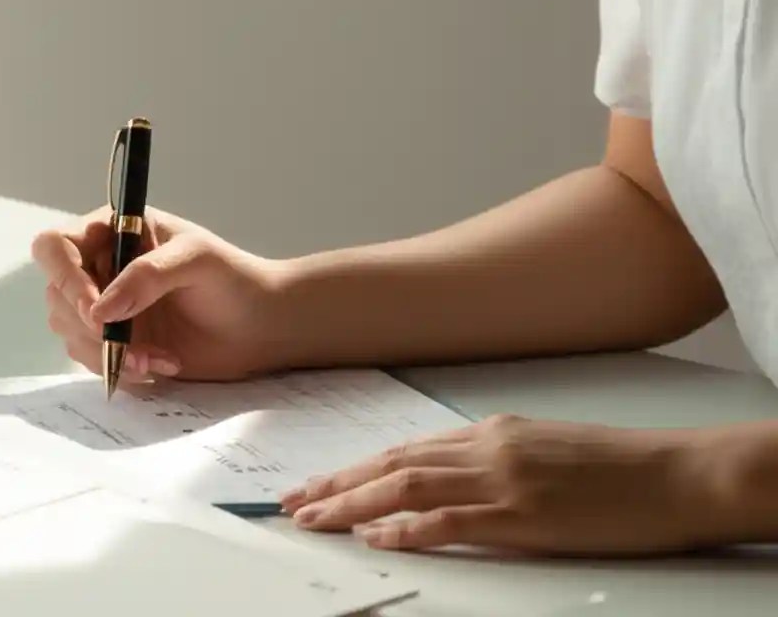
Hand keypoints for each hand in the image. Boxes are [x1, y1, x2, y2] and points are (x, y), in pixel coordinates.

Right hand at [32, 206, 280, 383]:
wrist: (259, 326)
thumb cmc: (233, 279)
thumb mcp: (195, 261)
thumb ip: (147, 276)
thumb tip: (98, 310)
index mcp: (113, 232)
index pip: (56, 246)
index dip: (65, 278)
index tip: (94, 311)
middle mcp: (100, 267)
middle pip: (57, 296)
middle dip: (90, 329)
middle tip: (130, 346)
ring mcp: (106, 307)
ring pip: (71, 333)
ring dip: (109, 353)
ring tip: (157, 359)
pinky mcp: (116, 342)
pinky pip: (94, 359)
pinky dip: (122, 369)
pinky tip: (161, 366)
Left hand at [279, 414, 714, 555]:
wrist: (676, 474)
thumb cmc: (617, 466)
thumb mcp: (543, 448)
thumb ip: (491, 456)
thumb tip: (444, 475)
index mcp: (490, 432)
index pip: (404, 449)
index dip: (354, 469)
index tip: (317, 484)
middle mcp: (486, 448)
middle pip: (392, 464)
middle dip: (336, 484)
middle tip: (292, 502)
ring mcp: (503, 480)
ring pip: (407, 487)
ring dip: (353, 503)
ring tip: (312, 518)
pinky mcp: (524, 515)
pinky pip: (451, 519)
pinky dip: (407, 528)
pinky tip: (376, 536)